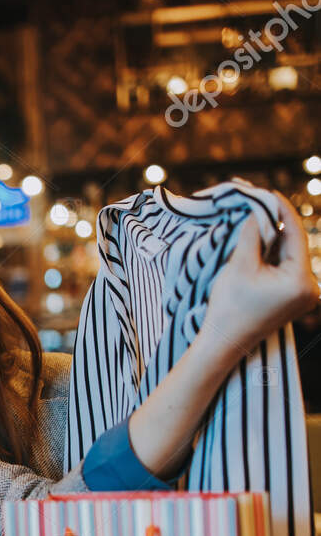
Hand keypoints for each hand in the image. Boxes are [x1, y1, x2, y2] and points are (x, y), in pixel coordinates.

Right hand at [202, 193, 318, 365]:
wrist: (224, 342)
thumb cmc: (229, 307)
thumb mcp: (240, 263)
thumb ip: (253, 232)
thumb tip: (258, 208)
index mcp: (302, 281)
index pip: (295, 234)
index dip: (281, 209)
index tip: (267, 192)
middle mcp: (312, 289)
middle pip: (295, 244)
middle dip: (277, 224)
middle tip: (259, 203)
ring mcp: (306, 295)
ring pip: (291, 255)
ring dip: (274, 238)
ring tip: (256, 220)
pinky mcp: (297, 299)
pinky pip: (288, 268)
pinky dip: (274, 255)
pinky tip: (260, 243)